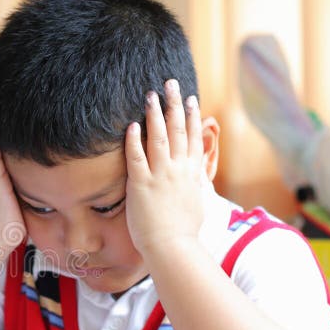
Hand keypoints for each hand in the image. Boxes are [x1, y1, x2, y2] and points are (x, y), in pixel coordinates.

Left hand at [124, 79, 206, 257]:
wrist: (173, 247)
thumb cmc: (184, 232)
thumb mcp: (197, 203)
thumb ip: (195, 186)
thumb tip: (197, 180)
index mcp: (192, 173)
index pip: (192, 138)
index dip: (192, 117)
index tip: (191, 98)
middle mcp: (178, 169)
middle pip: (177, 130)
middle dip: (174, 104)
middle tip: (170, 83)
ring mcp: (160, 175)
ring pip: (158, 138)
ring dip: (155, 114)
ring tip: (151, 94)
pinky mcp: (141, 184)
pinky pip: (136, 157)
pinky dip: (134, 140)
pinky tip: (132, 124)